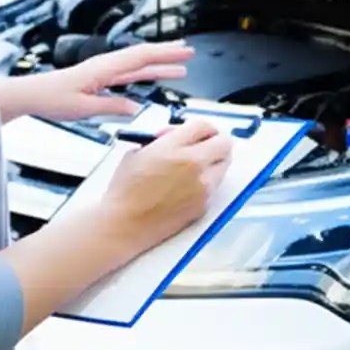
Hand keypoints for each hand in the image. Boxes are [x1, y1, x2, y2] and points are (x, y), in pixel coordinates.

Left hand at [0, 40, 193, 122]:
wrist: (32, 95)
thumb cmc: (52, 98)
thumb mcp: (84, 108)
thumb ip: (112, 106)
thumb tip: (136, 106)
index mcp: (104, 67)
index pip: (141, 57)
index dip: (165, 55)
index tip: (184, 53)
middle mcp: (106, 65)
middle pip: (143, 57)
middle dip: (167, 55)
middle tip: (189, 54)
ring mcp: (104, 71)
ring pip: (137, 66)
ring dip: (158, 66)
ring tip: (178, 69)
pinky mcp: (99, 79)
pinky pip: (128, 74)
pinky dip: (143, 74)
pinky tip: (151, 80)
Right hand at [102, 120, 233, 255]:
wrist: (125, 223)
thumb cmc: (125, 191)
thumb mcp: (138, 152)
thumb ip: (163, 141)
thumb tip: (176, 137)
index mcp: (174, 147)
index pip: (204, 126)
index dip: (201, 128)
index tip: (196, 132)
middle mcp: (193, 164)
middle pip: (224, 142)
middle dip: (214, 141)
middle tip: (204, 145)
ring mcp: (202, 186)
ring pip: (223, 165)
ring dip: (212, 161)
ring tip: (192, 167)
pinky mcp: (204, 205)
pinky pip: (215, 186)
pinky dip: (206, 182)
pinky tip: (187, 186)